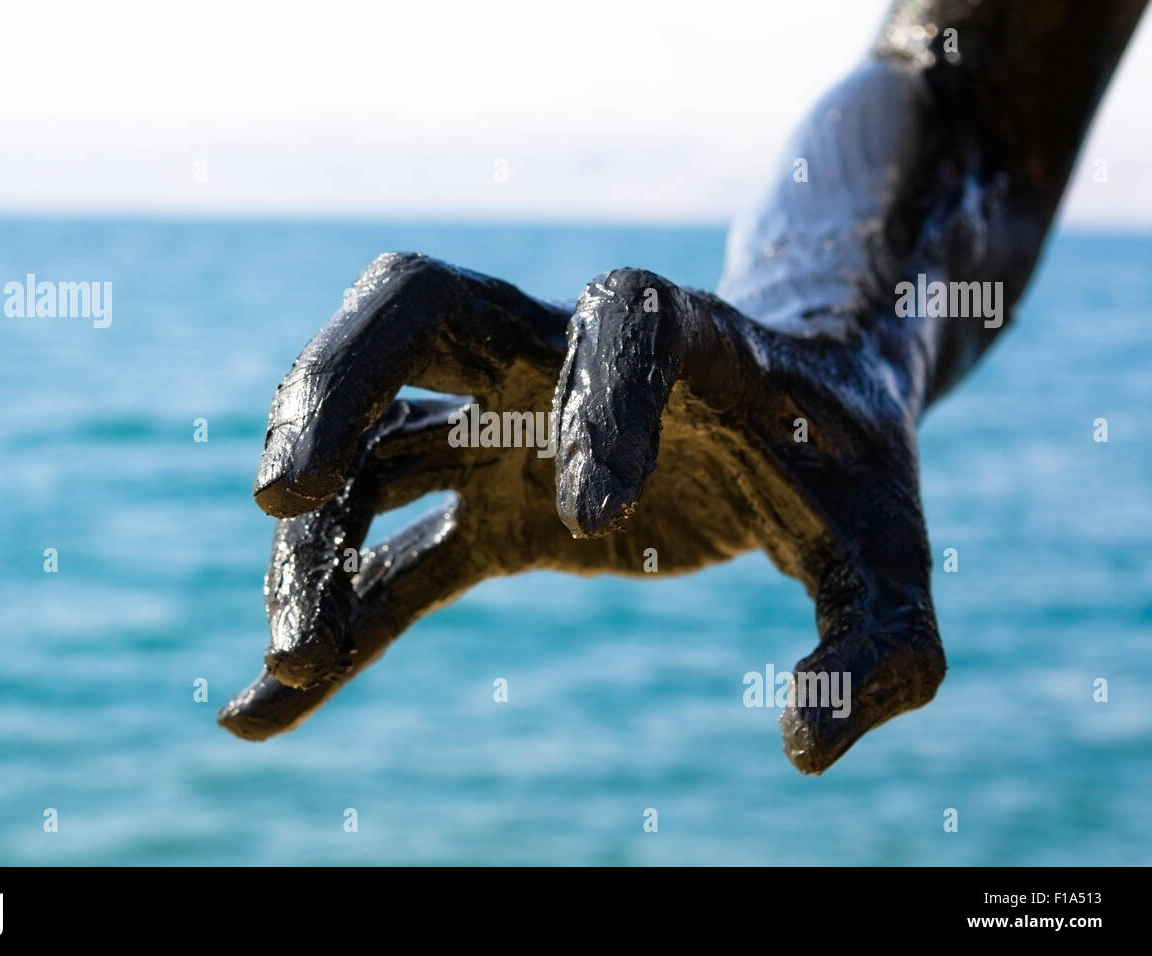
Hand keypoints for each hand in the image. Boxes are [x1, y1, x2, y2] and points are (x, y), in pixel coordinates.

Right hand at [217, 252, 945, 772]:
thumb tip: (806, 747)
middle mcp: (566, 361)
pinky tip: (263, 710)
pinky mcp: (492, 507)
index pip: (620, 316)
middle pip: (414, 311)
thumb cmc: (848, 473)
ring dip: (314, 541)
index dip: (601, 397)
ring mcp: (512, 430)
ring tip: (290, 658)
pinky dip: (332, 621)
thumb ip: (879, 646)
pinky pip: (389, 555)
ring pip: (373, 445)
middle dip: (333, 385)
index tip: (598, 518)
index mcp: (686, 340)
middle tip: (283, 495)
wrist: (800, 426)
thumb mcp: (894, 558)